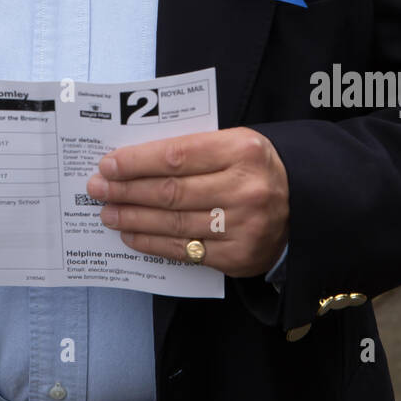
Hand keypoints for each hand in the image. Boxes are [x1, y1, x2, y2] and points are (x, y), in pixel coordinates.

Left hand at [86, 128, 288, 276]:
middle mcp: (245, 189)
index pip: (176, 155)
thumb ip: (192, 148)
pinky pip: (185, 250)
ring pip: (174, 223)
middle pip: (171, 192)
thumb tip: (133, 161)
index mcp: (242, 150)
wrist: (303, 204)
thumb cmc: (255, 168)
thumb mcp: (234, 143)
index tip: (108, 164)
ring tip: (107, 213)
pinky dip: (152, 243)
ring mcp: (243, 227)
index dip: (137, 162)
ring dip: (133, 218)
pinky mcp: (238, 257)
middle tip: (97, 189)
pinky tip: (131, 234)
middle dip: (126, 190)